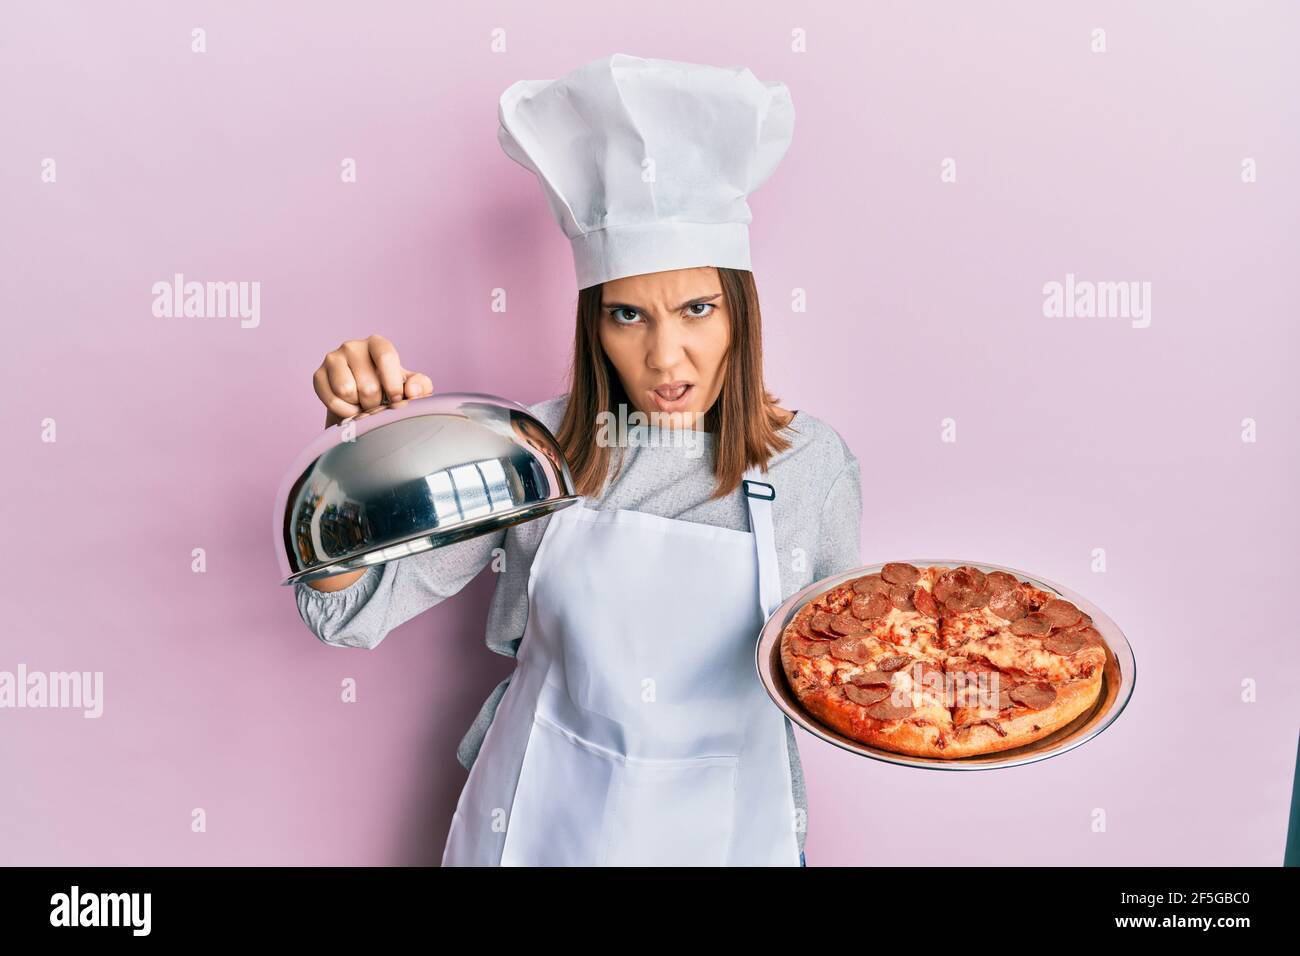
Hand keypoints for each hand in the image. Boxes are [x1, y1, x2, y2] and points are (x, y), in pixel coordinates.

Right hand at [312, 334, 432, 426]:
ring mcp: (333, 358)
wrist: (363, 400)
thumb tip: (411, 390)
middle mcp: (353, 346)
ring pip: (347, 391)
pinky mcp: (318, 375)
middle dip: (376, 403)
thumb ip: (421, 386)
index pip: (386, 356)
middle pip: (367, 384)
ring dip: (359, 406)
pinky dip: (344, 411)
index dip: (393, 384)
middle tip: (378, 404)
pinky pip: (332, 399)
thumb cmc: (390, 390)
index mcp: (377, 343)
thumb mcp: (411, 388)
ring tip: (364, 404)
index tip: (397, 401)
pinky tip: (350, 408)